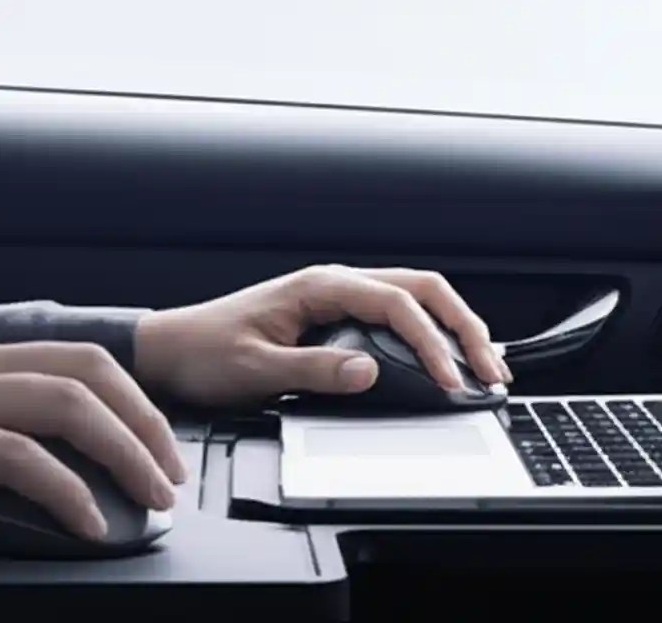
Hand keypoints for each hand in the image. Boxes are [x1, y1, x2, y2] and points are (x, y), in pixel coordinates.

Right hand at [0, 340, 185, 553]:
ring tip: (152, 498)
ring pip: (66, 405)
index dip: (134, 400)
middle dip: (146, 422)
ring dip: (125, 452)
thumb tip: (53, 477)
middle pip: (89, 372)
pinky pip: (16, 457)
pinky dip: (66, 491)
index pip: (79, 359)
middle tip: (172, 475)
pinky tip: (88, 523)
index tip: (162, 446)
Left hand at [134, 265, 511, 407]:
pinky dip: (432, 333)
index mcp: (321, 286)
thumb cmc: (205, 352)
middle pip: (422, 290)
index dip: (431, 341)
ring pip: (416, 299)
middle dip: (464, 327)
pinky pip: (398, 316)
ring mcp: (339, 298)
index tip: (449, 379)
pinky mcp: (337, 317)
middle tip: (490, 369)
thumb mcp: (256, 368)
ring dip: (454, 328)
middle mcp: (336, 284)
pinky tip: (446, 357)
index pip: (397, 304)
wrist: (171, 350)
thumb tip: (369, 372)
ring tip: (483, 365)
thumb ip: (313, 370)